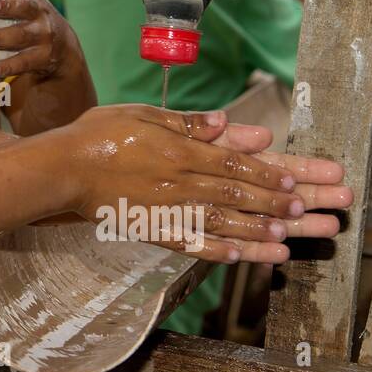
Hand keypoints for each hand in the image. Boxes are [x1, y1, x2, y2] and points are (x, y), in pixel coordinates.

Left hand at [0, 0, 82, 117]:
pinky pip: (23, 62)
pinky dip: (7, 66)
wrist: (62, 47)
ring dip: (0, 39)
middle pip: (23, 7)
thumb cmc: (30, 18)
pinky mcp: (43, 57)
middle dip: (6, 6)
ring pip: (20, 36)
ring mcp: (43, 36)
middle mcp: (39, 13)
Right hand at [58, 104, 350, 264]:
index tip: (294, 183)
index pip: (232, 164)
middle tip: (309, 213)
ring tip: (287, 241)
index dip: (266, 175)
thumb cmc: (100, 132)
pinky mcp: (150, 226)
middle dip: (275, 204)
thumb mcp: (144, 114)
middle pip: (235, 195)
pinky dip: (213, 250)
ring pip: (219, 222)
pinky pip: (187, 242)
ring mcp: (165, 207)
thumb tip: (227, 124)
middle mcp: (178, 181)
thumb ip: (187, 122)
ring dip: (255, 231)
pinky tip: (237, 257)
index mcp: (179, 150)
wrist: (62, 166)